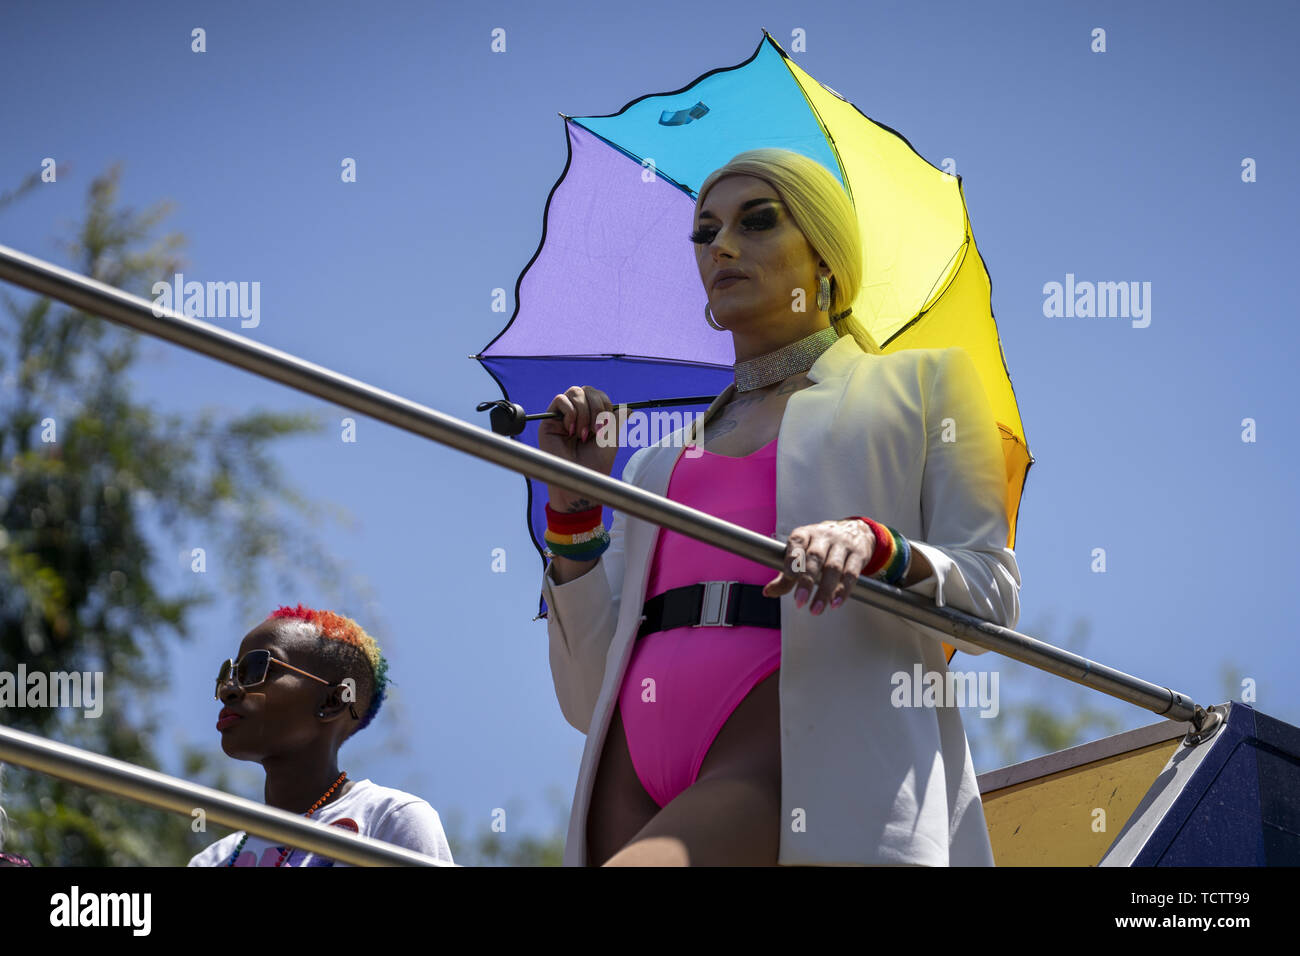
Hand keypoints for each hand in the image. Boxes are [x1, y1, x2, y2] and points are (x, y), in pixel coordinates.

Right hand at [537, 385, 624, 507]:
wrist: (581, 479)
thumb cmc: (596, 463)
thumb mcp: (611, 438)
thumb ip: (617, 421)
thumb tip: (630, 409)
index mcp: (590, 417)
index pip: (597, 395)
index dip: (604, 403)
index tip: (606, 424)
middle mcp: (576, 414)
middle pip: (586, 390)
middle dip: (596, 407)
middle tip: (597, 429)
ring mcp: (562, 416)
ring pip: (574, 392)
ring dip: (584, 412)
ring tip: (583, 435)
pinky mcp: (548, 421)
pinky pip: (559, 400)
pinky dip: (570, 413)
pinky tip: (571, 432)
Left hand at [761, 518, 875, 614]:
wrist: (855, 531)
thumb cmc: (821, 545)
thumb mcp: (801, 553)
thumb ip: (785, 574)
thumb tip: (768, 592)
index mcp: (805, 534)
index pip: (797, 544)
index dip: (792, 561)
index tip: (788, 578)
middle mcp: (823, 536)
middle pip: (815, 558)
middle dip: (806, 581)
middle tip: (799, 602)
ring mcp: (842, 544)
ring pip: (833, 568)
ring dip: (824, 592)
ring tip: (816, 609)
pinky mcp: (858, 555)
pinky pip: (851, 574)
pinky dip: (843, 591)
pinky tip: (835, 603)